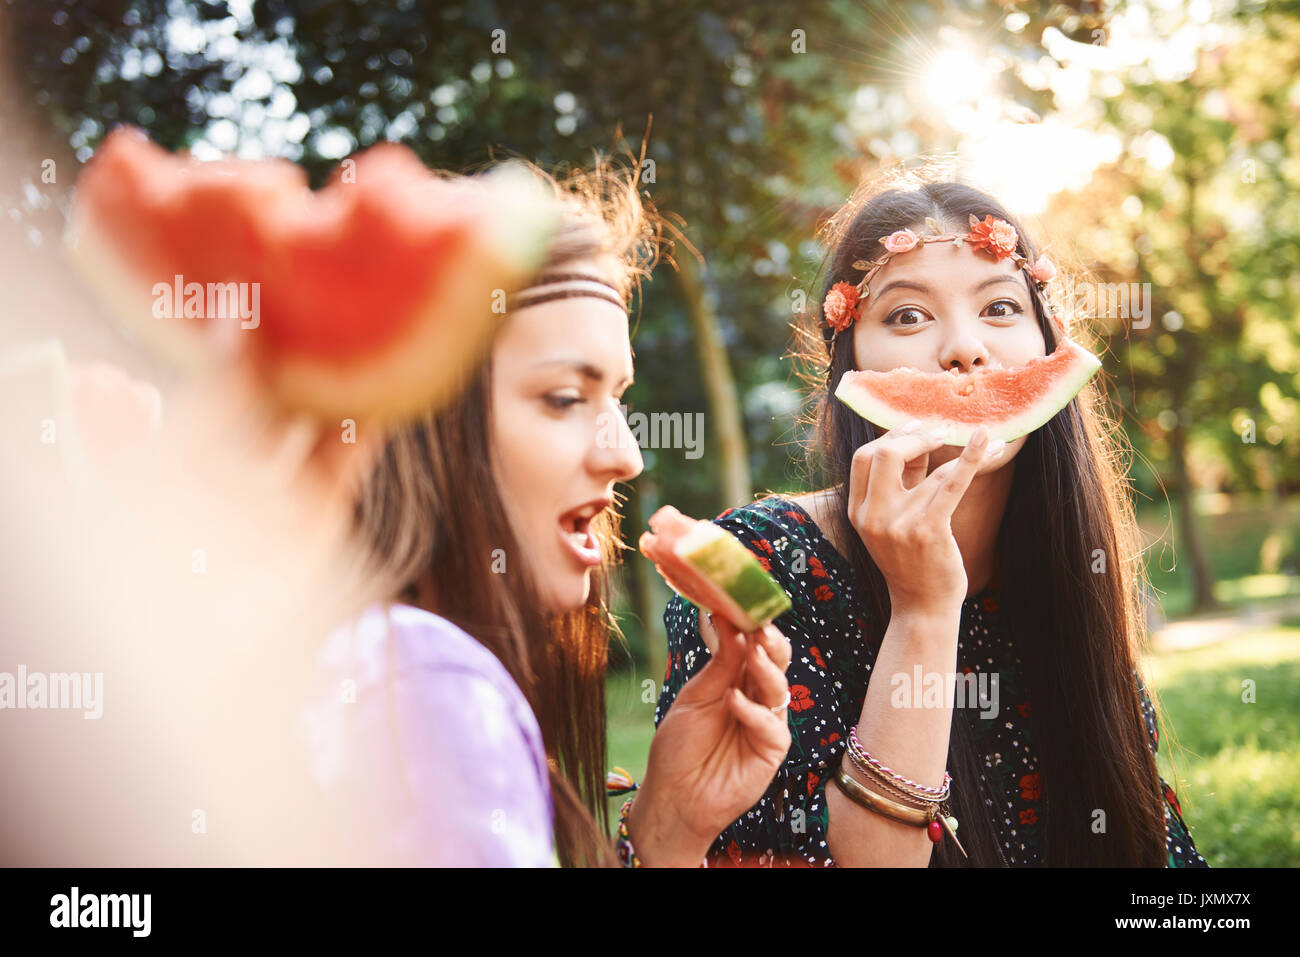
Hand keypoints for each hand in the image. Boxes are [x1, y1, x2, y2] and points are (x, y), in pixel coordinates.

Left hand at [629, 618, 791, 865]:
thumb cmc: (679, 747)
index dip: (755, 627)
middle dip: (770, 644)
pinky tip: (735, 701)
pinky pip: (771, 726)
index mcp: (738, 681)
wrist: (673, 796)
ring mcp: (767, 724)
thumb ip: (719, 664)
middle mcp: (757, 699)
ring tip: (752, 653)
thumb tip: (729, 618)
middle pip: (775, 664)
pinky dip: (753, 711)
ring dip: (766, 669)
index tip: (747, 605)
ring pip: (779, 689)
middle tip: (761, 626)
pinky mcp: (771, 751)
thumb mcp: (695, 697)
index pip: (755, 647)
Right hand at [847, 423, 997, 614]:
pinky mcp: (928, 530)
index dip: (890, 437)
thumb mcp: (894, 521)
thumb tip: (920, 440)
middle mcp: (873, 516)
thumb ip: (901, 483)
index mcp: (858, 512)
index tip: (916, 428)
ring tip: (983, 438)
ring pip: (928, 470)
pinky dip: (972, 458)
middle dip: (913, 436)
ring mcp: (899, 524)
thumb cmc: (912, 560)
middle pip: (882, 454)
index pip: (863, 458)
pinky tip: (988, 440)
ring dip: (959, 450)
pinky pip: (951, 483)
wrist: (923, 606)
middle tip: (939, 431)